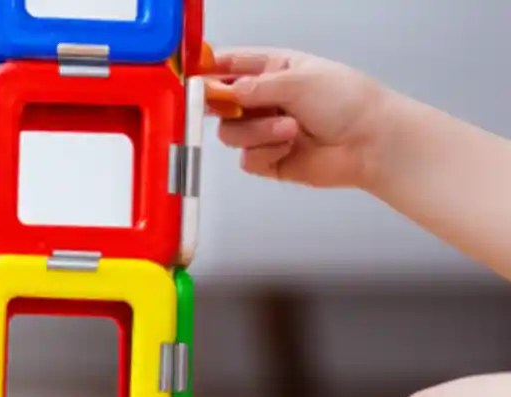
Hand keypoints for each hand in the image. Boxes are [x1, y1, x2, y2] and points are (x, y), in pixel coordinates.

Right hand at [211, 48, 392, 188]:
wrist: (372, 143)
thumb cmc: (346, 101)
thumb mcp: (299, 80)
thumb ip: (254, 86)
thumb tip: (221, 91)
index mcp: (274, 70)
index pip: (230, 65)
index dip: (209, 70)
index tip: (194, 79)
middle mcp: (266, 100)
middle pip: (221, 104)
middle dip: (230, 107)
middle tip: (240, 108)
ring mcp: (266, 131)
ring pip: (231, 134)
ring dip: (257, 132)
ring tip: (289, 130)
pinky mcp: (270, 160)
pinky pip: (247, 159)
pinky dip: (265, 153)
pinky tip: (289, 147)